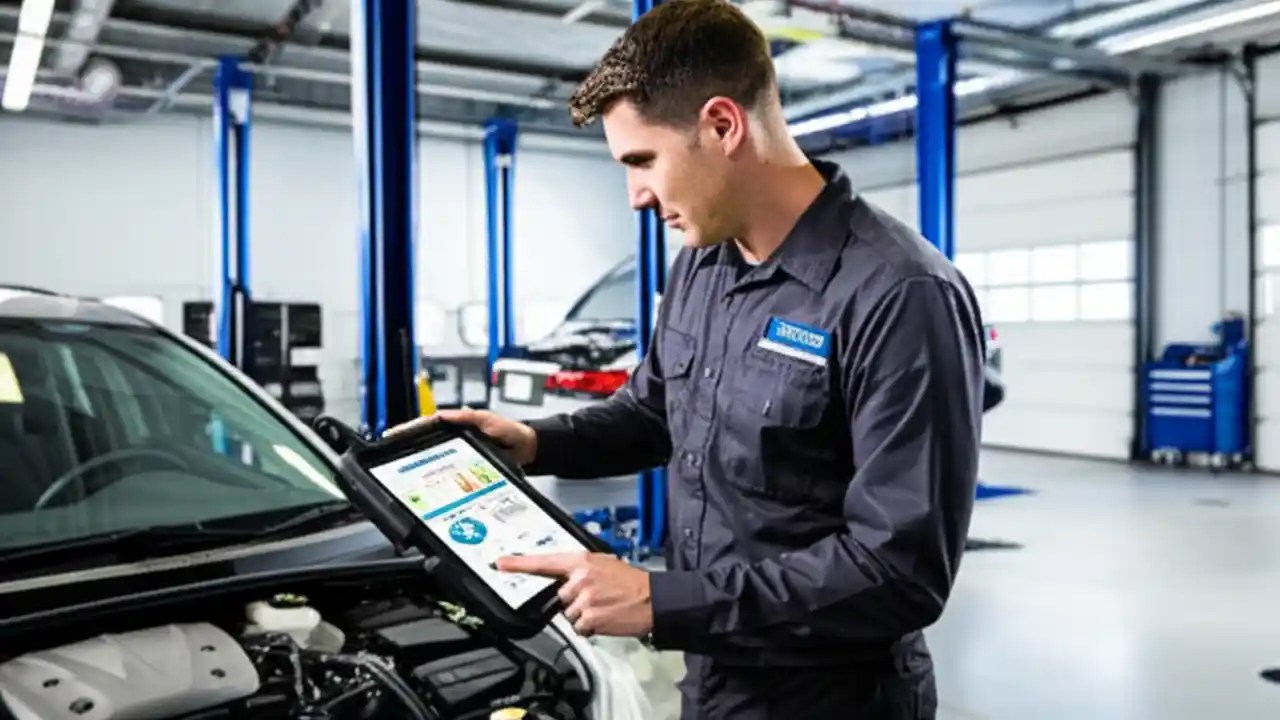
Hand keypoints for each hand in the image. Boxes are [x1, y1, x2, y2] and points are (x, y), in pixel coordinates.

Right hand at [384, 407, 536, 465]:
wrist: (527, 448)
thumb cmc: (510, 431)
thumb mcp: (488, 420)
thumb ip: (468, 417)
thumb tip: (442, 415)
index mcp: (457, 423)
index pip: (428, 424)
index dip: (410, 429)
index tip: (393, 433)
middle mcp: (455, 437)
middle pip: (426, 441)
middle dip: (407, 445)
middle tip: (388, 451)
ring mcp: (459, 452)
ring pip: (434, 455)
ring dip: (417, 459)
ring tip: (397, 464)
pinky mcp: (465, 465)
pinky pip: (447, 468)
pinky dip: (434, 472)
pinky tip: (423, 479)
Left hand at [496, 552, 652, 637]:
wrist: (653, 599)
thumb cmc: (631, 582)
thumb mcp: (604, 564)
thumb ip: (581, 569)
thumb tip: (565, 577)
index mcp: (581, 561)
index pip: (545, 562)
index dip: (520, 564)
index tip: (501, 564)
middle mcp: (579, 578)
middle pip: (559, 597)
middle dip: (573, 601)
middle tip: (597, 599)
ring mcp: (584, 599)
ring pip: (569, 614)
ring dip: (583, 616)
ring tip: (604, 608)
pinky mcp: (590, 618)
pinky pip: (579, 628)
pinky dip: (591, 628)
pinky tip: (606, 619)